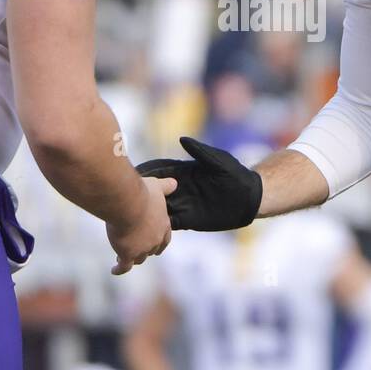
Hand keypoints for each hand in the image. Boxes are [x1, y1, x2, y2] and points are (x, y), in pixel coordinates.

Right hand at [106, 176, 175, 274]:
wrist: (128, 203)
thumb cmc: (142, 193)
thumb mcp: (157, 187)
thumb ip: (166, 187)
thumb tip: (174, 183)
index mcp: (163, 224)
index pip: (165, 238)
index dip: (160, 242)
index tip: (157, 246)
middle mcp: (155, 239)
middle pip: (152, 250)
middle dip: (145, 250)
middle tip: (137, 249)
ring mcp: (142, 249)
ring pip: (139, 259)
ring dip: (133, 259)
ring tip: (123, 257)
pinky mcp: (128, 254)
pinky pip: (125, 266)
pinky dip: (120, 269)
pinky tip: (114, 270)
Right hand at [135, 137, 262, 230]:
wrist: (250, 198)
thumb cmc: (235, 175)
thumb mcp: (218, 162)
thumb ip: (200, 152)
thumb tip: (182, 139)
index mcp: (185, 173)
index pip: (161, 171)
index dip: (147, 172)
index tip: (131, 171)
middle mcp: (180, 189)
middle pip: (155, 191)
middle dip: (140, 192)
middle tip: (120, 194)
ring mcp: (184, 204)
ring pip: (159, 209)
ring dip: (145, 211)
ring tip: (125, 214)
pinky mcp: (189, 218)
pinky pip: (169, 223)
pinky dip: (157, 226)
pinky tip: (143, 230)